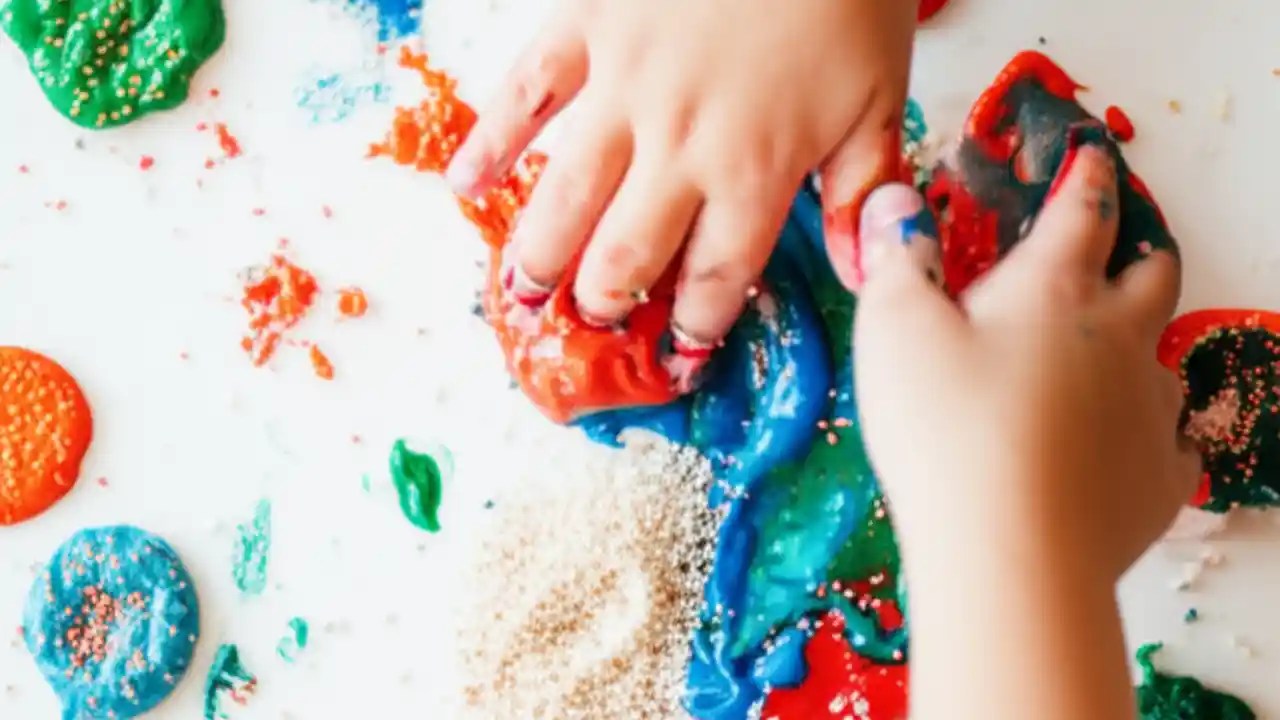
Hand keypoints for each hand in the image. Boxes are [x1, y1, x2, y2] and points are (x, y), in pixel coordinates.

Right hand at [448, 0, 915, 370]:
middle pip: (627, 254)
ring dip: (540, 257)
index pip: (715, 277)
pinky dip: (490, 142)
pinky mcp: (585, 31)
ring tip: (522, 298)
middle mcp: (680, 147)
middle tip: (589, 327)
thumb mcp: (878, 98)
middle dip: (605, 304)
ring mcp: (623, 90)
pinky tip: (466, 184)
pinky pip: (526, 94)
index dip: (693, 327)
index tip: (676, 356)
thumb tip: (865, 272)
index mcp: (755, 171)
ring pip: (566, 198)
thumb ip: (865, 191)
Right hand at [853, 144, 1199, 583]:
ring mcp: (1149, 409)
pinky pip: (1168, 441)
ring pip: (1161, 358)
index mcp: (1054, 289)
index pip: (1083, 210)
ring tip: (1098, 367)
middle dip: (1139, 252)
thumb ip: (897, 257)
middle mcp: (1119, 337)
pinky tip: (1113, 448)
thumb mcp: (893, 329)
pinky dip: (1143, 433)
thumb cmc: (943, 429)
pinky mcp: (1160, 479)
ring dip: (1136, 350)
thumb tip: (895, 200)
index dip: (1085, 175)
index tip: (1089, 154)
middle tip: (1116, 256)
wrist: (1010, 552)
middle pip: (1153, 273)